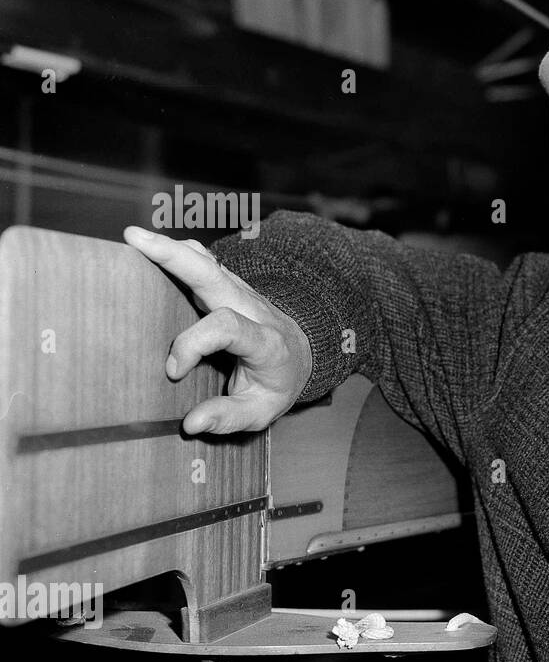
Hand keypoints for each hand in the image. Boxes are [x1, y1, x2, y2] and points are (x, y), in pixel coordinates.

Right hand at [123, 227, 312, 434]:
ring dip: (172, 249)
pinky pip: (204, 264)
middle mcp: (253, 309)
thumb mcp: (261, 412)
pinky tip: (151, 245)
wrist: (300, 359)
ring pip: (208, 263)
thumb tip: (192, 424)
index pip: (226, 326)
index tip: (173, 371)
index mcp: (265, 341)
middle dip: (176, 258)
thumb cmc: (276, 385)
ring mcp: (241, 293)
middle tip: (136, 243)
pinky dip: (178, 253)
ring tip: (134, 237)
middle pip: (216, 275)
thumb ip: (228, 418)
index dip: (193, 344)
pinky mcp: (228, 288)